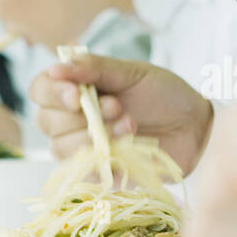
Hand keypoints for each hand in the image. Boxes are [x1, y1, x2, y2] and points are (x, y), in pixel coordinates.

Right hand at [30, 55, 213, 173]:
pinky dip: (104, 157)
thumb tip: (57, 65)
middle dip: (80, 115)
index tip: (76, 95)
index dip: (51, 93)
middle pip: (45, 121)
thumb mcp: (132, 72)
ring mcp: (84, 146)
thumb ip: (95, 67)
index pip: (40, 90)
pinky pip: (84, 170)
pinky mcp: (100, 171)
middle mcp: (73, 118)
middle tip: (117, 106)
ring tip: (130, 124)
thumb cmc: (164, 94)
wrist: (196, 126)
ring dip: (94, 135)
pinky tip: (129, 145)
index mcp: (77, 88)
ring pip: (61, 147)